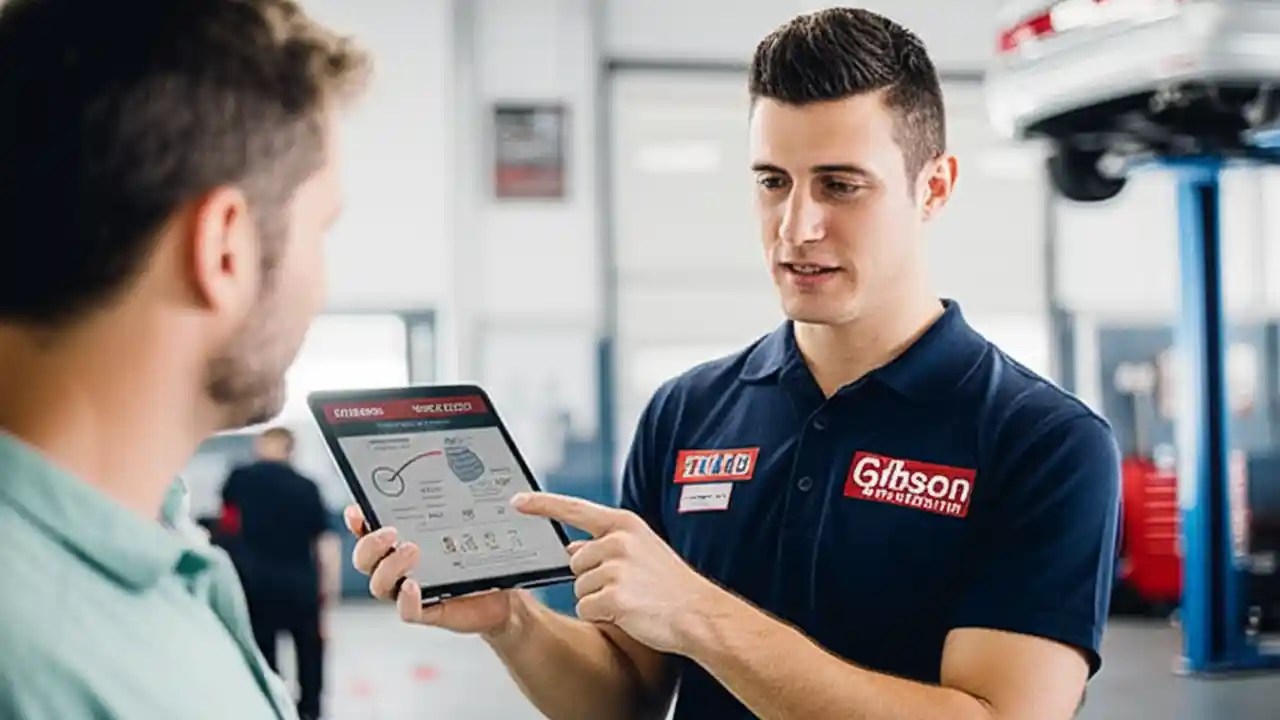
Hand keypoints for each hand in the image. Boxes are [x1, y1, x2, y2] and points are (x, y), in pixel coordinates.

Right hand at [344, 505, 518, 636]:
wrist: (508, 596)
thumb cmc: (487, 555)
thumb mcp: (485, 523)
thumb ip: (492, 506)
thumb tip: (503, 490)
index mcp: (405, 539)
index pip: (369, 530)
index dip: (357, 521)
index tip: (357, 510)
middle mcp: (401, 565)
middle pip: (365, 559)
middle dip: (369, 544)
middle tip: (391, 531)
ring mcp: (412, 589)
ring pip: (379, 585)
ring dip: (388, 568)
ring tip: (412, 550)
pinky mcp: (429, 610)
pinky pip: (407, 612)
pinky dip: (406, 600)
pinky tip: (414, 586)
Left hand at [513, 492, 722, 654]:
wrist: (699, 614)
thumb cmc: (670, 585)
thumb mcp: (640, 551)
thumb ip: (605, 545)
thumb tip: (572, 549)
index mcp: (624, 524)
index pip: (574, 509)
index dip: (541, 504)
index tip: (516, 501)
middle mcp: (618, 540)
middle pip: (574, 563)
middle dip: (591, 578)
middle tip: (627, 586)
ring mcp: (616, 568)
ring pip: (578, 588)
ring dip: (597, 600)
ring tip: (631, 599)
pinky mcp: (614, 597)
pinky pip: (585, 609)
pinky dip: (602, 617)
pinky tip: (628, 614)